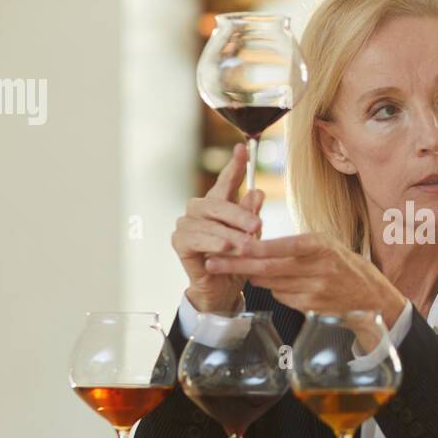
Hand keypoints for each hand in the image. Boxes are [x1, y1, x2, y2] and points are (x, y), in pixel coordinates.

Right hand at [171, 144, 263, 312]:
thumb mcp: (251, 237)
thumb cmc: (237, 260)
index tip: (243, 148)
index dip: (234, 164)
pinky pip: (194, 239)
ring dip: (228, 234)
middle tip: (258, 226)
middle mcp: (199, 211)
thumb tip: (258, 192)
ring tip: (246, 245)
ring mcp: (186, 225)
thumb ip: (252, 215)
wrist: (223, 289)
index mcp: (217, 205)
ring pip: (207, 223)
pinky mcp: (179, 243)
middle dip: (238, 214)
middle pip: (215, 202)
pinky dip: (211, 243)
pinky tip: (225, 248)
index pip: (226, 181)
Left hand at [199, 232, 408, 327]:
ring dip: (256, 277)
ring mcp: (314, 290)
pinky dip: (276, 289)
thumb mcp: (325, 245)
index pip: (283, 246)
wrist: (370, 297)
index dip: (257, 248)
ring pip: (271, 283)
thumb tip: (254, 244)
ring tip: (248, 269)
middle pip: (268, 268)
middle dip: (236, 265)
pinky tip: (286, 284)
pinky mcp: (311, 307)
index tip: (235, 245)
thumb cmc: (343, 265)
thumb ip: (295, 245)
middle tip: (211, 262)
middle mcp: (318, 268)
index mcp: (320, 246)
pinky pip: (281, 296)